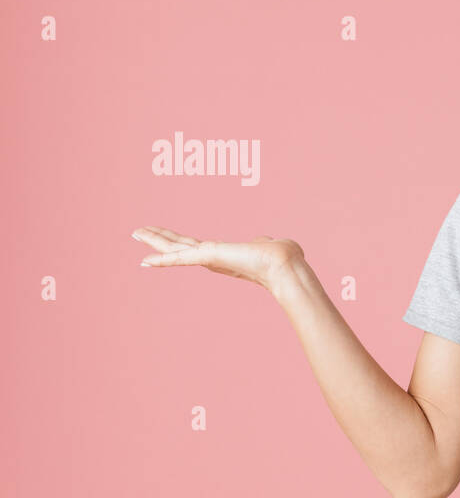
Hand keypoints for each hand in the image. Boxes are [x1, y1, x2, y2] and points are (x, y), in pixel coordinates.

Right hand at [131, 226, 303, 291]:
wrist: (285, 265)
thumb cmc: (283, 256)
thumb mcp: (268, 243)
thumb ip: (260, 241)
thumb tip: (262, 239)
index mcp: (225, 254)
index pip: (195, 246)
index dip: (180, 243)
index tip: (167, 239)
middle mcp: (214, 258)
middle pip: (179, 246)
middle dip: (159, 239)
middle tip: (138, 232)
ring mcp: (210, 259)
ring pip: (175, 248)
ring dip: (154, 240)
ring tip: (135, 232)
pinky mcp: (208, 258)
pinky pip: (180, 259)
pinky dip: (162, 260)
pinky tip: (144, 261)